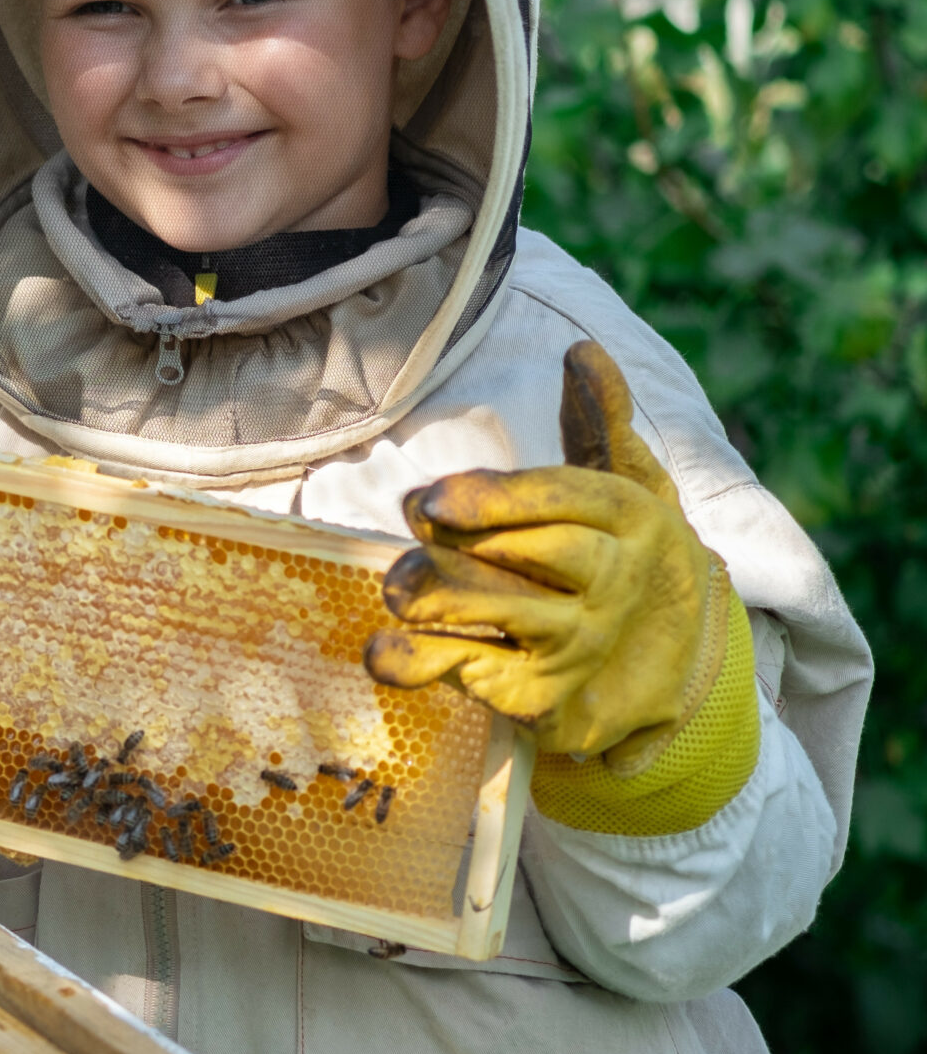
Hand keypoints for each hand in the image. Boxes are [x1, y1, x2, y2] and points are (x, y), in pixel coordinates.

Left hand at [365, 341, 732, 774]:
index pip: (566, 499)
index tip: (431, 501)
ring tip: (397, 590)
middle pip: (537, 557)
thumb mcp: (627, 484)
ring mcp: (580, 644)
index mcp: (631, 517)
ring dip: (440, 599)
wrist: (671, 668)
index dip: (495, 499)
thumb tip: (584, 353)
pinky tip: (384, 654)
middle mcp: (614, 583)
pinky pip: (479, 678)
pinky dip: (424, 666)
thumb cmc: (626, 555)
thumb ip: (600, 421)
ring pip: (506, 614)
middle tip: (412, 537)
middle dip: (464, 546)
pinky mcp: (545, 700)